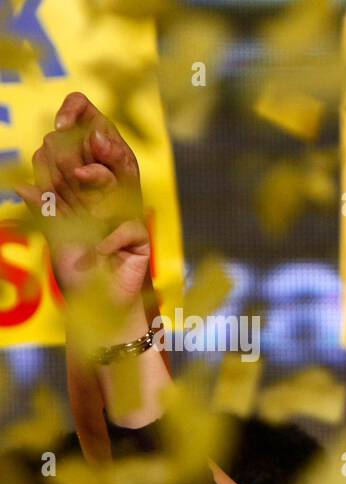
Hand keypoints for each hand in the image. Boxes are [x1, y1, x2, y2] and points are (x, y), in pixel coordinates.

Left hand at [15, 92, 148, 305]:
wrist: (100, 303)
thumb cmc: (77, 267)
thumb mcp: (54, 233)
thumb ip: (44, 208)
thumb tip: (23, 187)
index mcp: (85, 188)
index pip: (80, 150)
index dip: (67, 134)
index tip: (50, 137)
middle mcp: (107, 195)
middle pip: (106, 154)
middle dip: (89, 140)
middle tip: (65, 135)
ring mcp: (125, 214)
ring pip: (120, 181)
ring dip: (99, 174)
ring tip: (79, 172)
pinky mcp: (138, 238)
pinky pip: (125, 229)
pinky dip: (108, 240)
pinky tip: (95, 250)